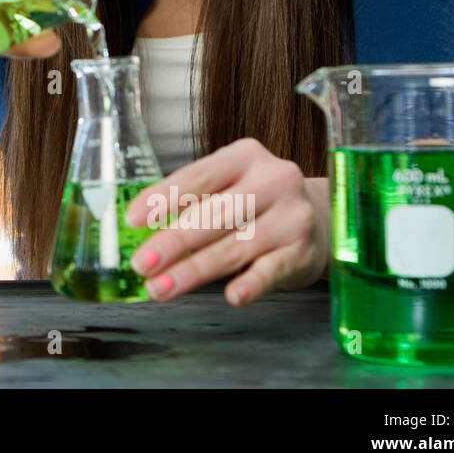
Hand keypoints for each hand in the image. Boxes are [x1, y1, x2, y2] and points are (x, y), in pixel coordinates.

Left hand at [122, 137, 328, 305]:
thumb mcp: (229, 186)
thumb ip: (192, 201)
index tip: (132, 219)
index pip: (197, 177)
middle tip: (141, 264)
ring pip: (235, 247)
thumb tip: (140, 231)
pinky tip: (231, 296)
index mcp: (245, 156)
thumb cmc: (258, 202)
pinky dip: (250, 284)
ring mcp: (292, 217)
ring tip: (161, 288)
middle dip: (172, 242)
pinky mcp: (303, 253)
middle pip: (213, 214)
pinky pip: (271, 271)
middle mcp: (272, 181)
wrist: (321, 218)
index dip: (161, 198)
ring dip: (193, 271)